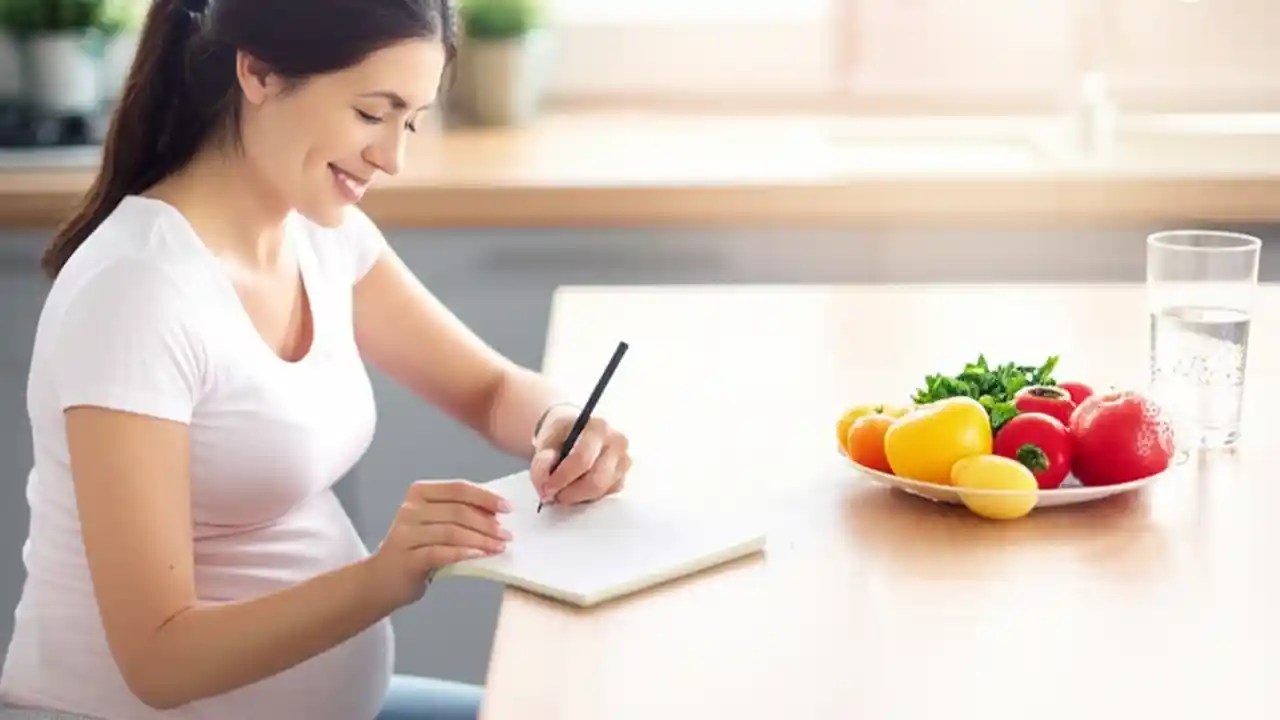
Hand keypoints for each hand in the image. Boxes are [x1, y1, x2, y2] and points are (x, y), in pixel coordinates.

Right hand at [366, 480, 511, 609]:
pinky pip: (440, 553)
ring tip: (499, 547)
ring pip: (452, 532)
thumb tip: (496, 514)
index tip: (506, 508)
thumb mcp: (434, 524)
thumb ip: (458, 514)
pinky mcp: (407, 558)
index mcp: (419, 493)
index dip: (485, 497)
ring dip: (481, 540)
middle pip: (457, 511)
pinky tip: (479, 555)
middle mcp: (409, 509)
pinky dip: (463, 553)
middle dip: (487, 523)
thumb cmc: (415, 550)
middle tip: (506, 534)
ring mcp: (406, 533)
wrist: (380, 581)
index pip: (458, 489)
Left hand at [531, 407, 630, 506]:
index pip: (582, 459)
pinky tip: (576, 488)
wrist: (574, 433)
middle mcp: (617, 442)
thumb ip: (542, 462)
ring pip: (601, 492)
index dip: (563, 478)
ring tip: (562, 490)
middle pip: (596, 481)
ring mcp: (624, 461)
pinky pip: (605, 496)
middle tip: (553, 496)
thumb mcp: (546, 442)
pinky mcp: (623, 478)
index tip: (546, 490)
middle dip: (571, 494)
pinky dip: (587, 498)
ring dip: (578, 497)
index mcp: (598, 427)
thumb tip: (544, 485)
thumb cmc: (561, 436)